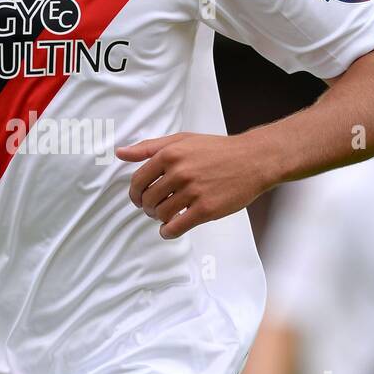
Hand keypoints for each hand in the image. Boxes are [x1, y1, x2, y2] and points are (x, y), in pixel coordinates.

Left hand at [115, 132, 268, 238]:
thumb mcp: (181, 140)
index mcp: (169, 154)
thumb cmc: (216, 149)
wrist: (253, 160)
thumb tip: (120, 153)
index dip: (135, 194)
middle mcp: (179, 172)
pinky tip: (170, 230)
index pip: (138, 181)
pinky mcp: (206, 209)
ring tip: (166, 216)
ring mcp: (193, 191)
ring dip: (159, 219)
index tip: (139, 199)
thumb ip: (148, 147)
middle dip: (147, 207)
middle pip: (147, 200)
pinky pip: (177, 227)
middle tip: (155, 208)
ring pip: (161, 214)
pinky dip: (168, 232)